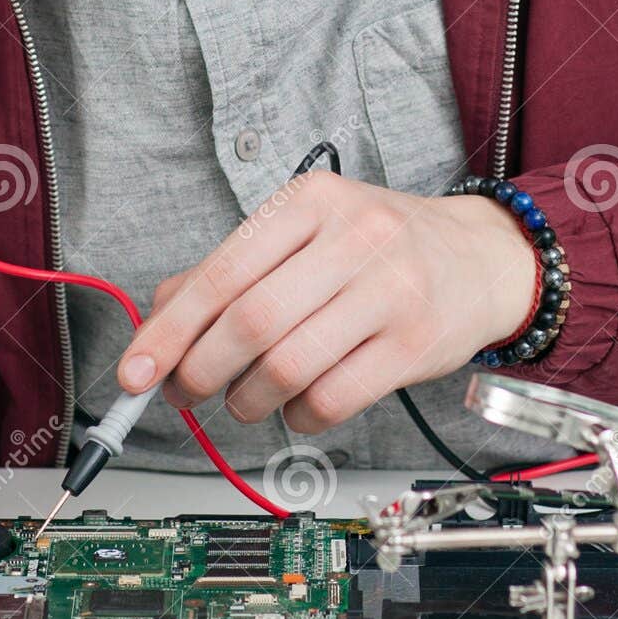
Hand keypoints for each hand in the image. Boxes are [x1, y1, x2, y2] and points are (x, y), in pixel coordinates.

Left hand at [117, 179, 534, 434]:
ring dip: (248, 399)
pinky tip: (297, 407)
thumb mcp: (304, 234)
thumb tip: (158, 325)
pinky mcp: (414, 344)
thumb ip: (230, 271)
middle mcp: (352, 237)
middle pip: (250, 323)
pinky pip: (332, 399)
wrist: (481, 256)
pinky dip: (298, 417)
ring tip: (245, 399)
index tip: (135, 372)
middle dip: (202, 371)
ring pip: (287, 367)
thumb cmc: (379, 248)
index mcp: (309, 202)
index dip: (169, 330)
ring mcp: (389, 290)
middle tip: (187, 391)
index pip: (221, 272)